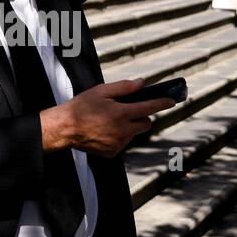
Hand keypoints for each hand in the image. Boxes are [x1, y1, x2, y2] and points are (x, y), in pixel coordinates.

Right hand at [41, 79, 173, 157]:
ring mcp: (118, 144)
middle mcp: (123, 131)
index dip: (162, 102)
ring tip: (110, 121)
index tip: (172, 100)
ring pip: (134, 134)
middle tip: (129, 110)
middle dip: (142, 116)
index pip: (149, 107)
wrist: (64, 129)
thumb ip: (124, 87)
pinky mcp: (112, 152)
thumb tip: (141, 83)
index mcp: (121, 113)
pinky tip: (104, 131)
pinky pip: (123, 143)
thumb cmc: (81, 106)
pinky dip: (118, 137)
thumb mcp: (101, 91)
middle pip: (146, 123)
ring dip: (129, 127)